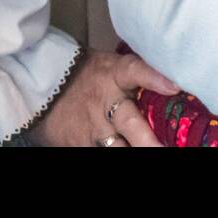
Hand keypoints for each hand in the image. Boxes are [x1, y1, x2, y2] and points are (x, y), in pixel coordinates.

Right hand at [24, 48, 180, 146]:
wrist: (41, 87)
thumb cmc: (87, 74)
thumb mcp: (110, 65)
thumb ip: (137, 74)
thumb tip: (174, 81)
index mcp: (115, 74)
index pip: (135, 70)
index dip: (155, 78)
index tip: (175, 86)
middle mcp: (106, 101)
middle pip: (129, 122)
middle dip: (147, 139)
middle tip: (164, 148)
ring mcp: (93, 127)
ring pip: (116, 146)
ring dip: (133, 149)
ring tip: (153, 151)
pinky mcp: (80, 144)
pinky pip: (101, 151)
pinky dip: (116, 151)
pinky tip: (127, 149)